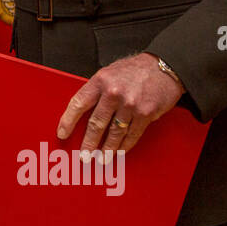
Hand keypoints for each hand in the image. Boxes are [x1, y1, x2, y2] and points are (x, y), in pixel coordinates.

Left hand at [56, 52, 183, 153]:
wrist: (164, 67)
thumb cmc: (135, 69)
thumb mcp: (109, 73)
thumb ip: (97, 91)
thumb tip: (83, 113)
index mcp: (100, 81)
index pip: (78, 103)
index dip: (68, 121)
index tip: (62, 134)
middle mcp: (114, 93)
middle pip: (96, 124)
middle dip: (88, 143)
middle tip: (84, 155)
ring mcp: (130, 104)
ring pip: (114, 133)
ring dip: (107, 149)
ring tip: (101, 158)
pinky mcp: (145, 114)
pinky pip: (132, 135)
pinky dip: (124, 146)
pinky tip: (119, 151)